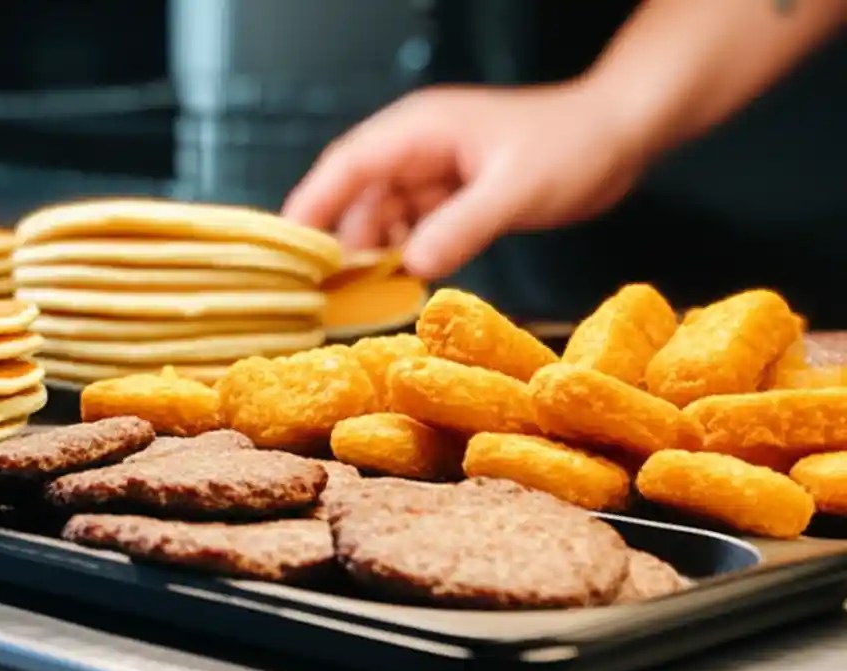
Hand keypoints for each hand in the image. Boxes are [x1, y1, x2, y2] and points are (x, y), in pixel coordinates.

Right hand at [282, 80, 651, 278]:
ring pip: (383, 220)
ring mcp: (434, 174)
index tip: (286, 252)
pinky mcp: (453, 197)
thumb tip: (413, 267)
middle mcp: (416, 150)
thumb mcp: (516, 188)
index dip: (310, 208)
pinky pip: (413, 231)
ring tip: (368, 301)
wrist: (622, 134)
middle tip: (329, 298)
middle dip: (342, 246)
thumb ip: (463, 226)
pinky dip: (407, 258)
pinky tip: (409, 286)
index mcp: (418, 131)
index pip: (345, 167)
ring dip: (376, 258)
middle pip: (356, 200)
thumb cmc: (575, 143)